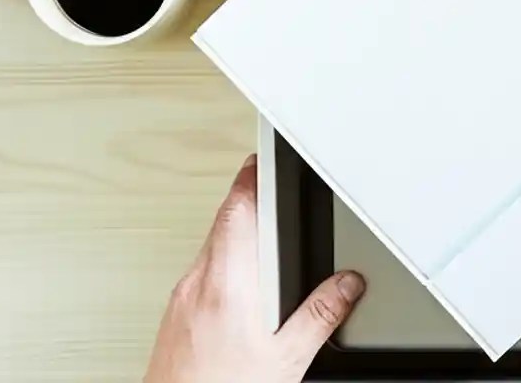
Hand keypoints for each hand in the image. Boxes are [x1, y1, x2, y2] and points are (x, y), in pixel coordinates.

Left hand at [144, 155, 364, 382]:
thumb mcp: (286, 360)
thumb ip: (320, 316)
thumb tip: (347, 285)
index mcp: (228, 284)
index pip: (237, 210)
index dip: (251, 178)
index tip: (263, 160)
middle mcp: (197, 283)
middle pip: (223, 222)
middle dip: (248, 204)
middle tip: (269, 191)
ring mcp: (181, 298)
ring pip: (210, 246)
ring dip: (235, 236)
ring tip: (263, 239)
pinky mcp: (173, 314)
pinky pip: (200, 272)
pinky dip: (222, 264)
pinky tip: (241, 285)